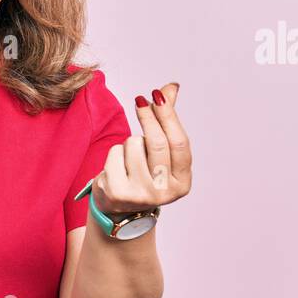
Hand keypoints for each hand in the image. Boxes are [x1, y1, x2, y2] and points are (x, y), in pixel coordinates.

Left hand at [92, 82, 191, 215]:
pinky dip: (115, 153)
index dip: (168, 116)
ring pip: (134, 145)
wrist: (118, 210)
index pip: (178, 142)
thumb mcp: (159, 153)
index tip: (157, 95)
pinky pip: (115, 155)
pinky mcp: (118, 193)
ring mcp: (141, 195)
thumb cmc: (142, 175)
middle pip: (157, 142)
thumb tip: (171, 88)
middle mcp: (165, 192)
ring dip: (129, 142)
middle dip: (148, 116)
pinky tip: (116, 167)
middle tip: (140, 100)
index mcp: (182, 183)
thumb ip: (166, 120)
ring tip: (129, 157)